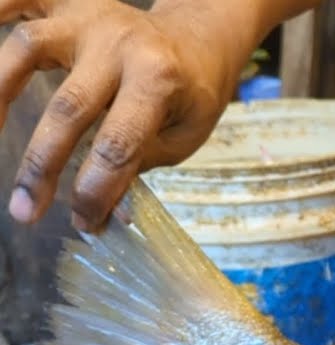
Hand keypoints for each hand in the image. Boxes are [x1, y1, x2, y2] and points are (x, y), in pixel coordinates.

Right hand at [0, 0, 314, 231]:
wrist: (199, 39)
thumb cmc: (191, 95)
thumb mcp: (182, 136)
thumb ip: (139, 166)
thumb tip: (102, 214)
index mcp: (159, 80)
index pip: (120, 144)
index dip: (98, 189)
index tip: (83, 222)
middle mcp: (121, 44)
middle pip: (70, 107)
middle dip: (43, 166)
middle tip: (24, 211)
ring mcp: (89, 17)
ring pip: (29, 47)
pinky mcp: (66, 3)